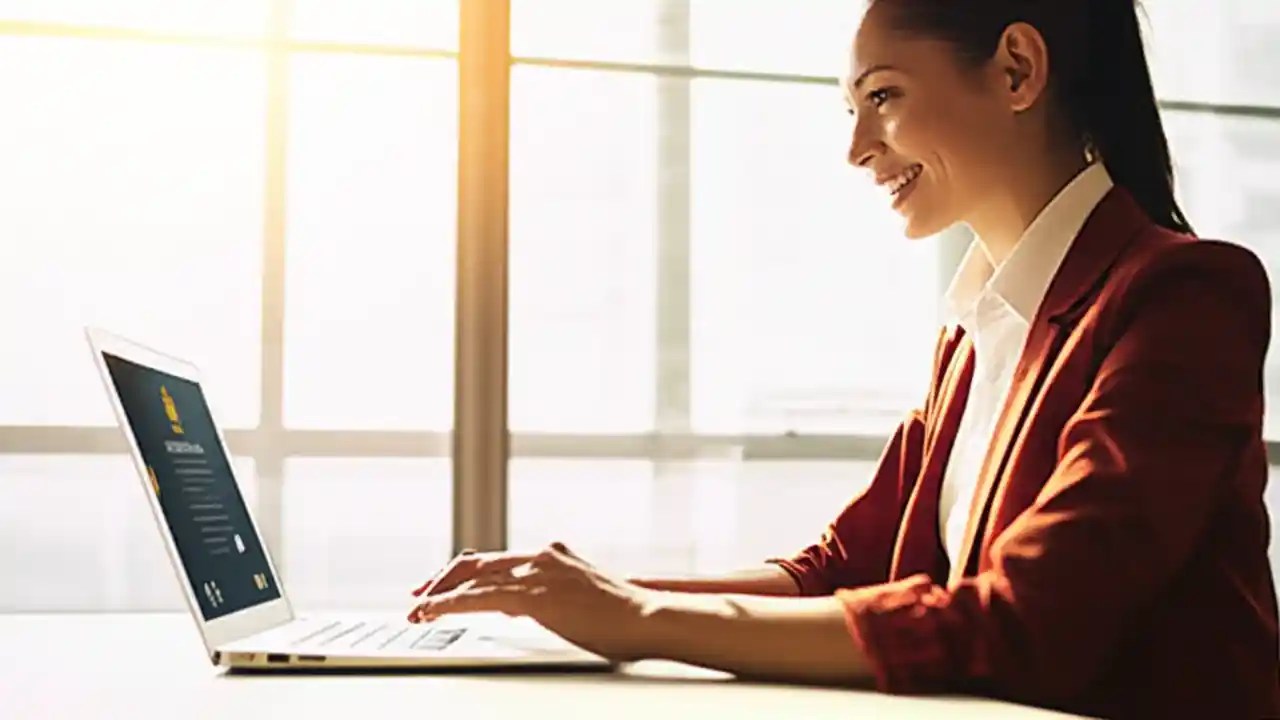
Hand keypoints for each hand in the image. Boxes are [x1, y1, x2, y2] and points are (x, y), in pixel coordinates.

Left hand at [407, 542, 652, 661]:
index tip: (444, 585)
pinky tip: (432, 611)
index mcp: (552, 556)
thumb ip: (551, 599)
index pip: (498, 560)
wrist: (646, 616)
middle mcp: (541, 557)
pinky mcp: (533, 595)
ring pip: (473, 579)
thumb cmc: (625, 617)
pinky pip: (478, 598)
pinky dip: (448, 604)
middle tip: (419, 596)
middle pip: (478, 563)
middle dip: (444, 579)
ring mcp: (536, 573)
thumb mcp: (582, 600)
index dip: (466, 572)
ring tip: (417, 611)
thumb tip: (525, 610)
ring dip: (439, 595)